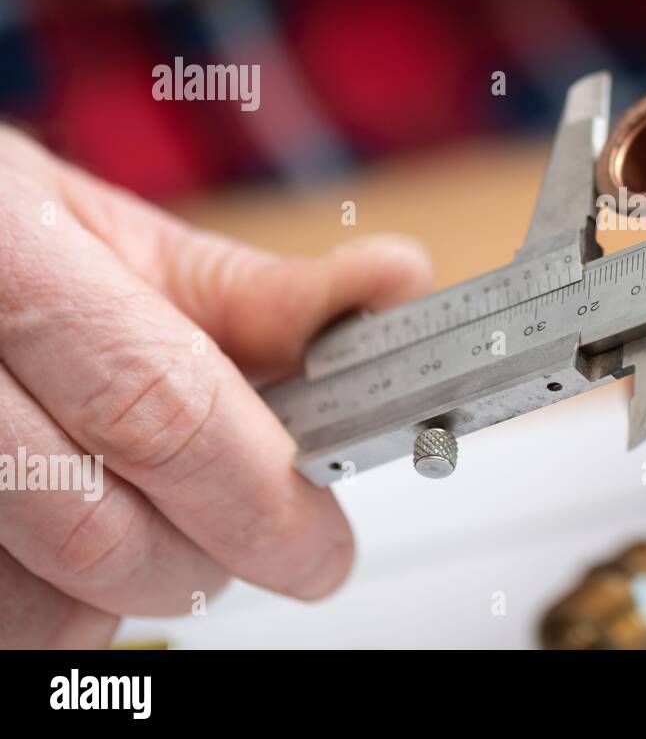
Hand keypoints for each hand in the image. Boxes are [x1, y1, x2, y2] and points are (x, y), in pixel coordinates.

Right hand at [0, 130, 433, 645]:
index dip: (262, 496)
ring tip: (145, 506)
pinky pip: (1, 617)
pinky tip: (68, 527)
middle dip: (214, 555)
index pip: (162, 410)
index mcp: (13, 260)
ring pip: (42, 601)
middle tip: (270, 541)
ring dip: (123, 588)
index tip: (324, 545)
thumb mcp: (113, 237)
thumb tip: (397, 287)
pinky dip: (57, 600)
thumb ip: (251, 291)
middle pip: (102, 529)